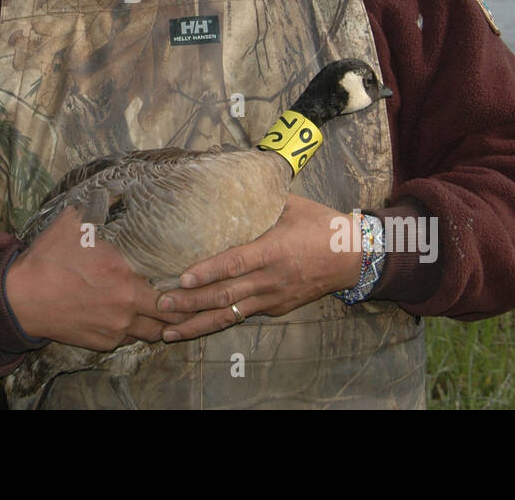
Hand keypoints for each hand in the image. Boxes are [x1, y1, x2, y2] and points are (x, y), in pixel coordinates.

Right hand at [4, 206, 185, 350]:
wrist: (21, 298)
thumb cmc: (48, 260)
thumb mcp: (73, 223)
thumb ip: (101, 206)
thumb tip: (119, 186)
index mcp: (123, 272)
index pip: (170, 284)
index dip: (182, 283)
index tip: (186, 278)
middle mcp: (126, 303)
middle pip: (171, 315)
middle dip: (181, 308)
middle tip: (185, 300)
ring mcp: (116, 327)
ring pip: (153, 332)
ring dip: (160, 322)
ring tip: (162, 312)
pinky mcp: (104, 343)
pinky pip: (129, 339)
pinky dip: (133, 330)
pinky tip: (130, 317)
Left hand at [154, 195, 361, 341]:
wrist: (354, 258)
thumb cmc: (321, 226)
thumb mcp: (292, 205)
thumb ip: (259, 200)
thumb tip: (226, 182)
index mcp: (274, 250)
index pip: (235, 263)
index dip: (208, 273)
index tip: (182, 279)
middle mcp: (271, 279)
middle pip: (226, 295)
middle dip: (191, 303)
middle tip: (160, 304)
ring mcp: (274, 297)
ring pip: (230, 314)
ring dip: (198, 323)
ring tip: (168, 331)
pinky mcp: (277, 308)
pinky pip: (244, 316)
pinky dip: (218, 322)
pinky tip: (195, 327)